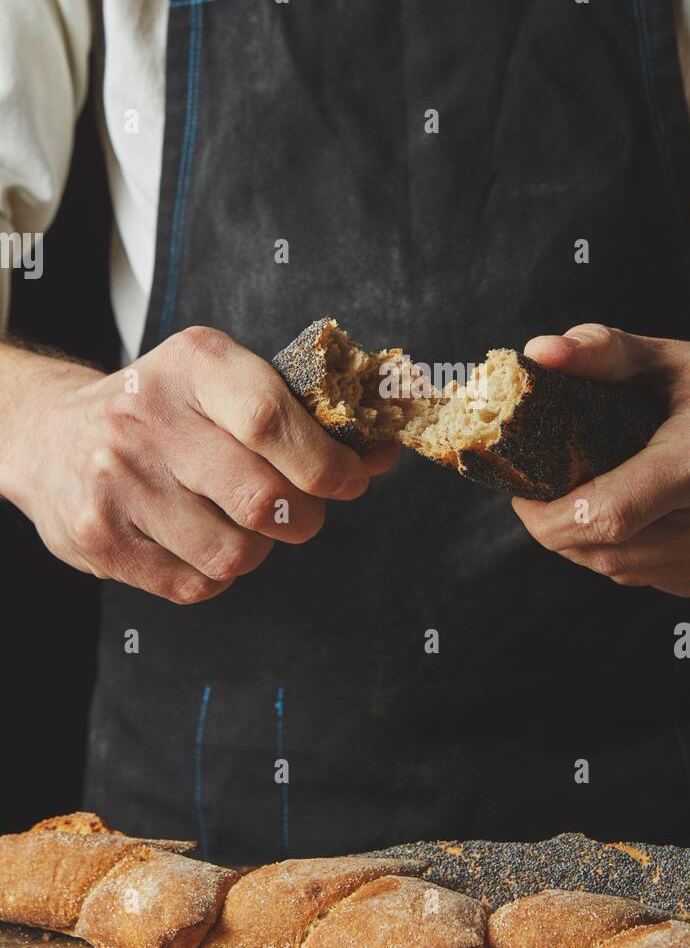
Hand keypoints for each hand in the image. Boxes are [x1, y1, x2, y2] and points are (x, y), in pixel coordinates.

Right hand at [0, 327, 396, 603]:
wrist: (48, 434)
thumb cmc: (163, 409)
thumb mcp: (222, 384)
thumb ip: (303, 416)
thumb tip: (383, 454)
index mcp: (194, 364)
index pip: (274, 420)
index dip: (328, 463)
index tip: (351, 480)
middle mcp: (148, 418)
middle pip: (265, 499)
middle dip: (305, 518)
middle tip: (304, 514)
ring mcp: (117, 480)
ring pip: (235, 551)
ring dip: (259, 550)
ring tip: (241, 523)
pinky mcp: (98, 538)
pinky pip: (194, 583)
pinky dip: (216, 574)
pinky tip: (198, 540)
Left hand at [512, 323, 689, 602]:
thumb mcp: (664, 355)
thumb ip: (601, 350)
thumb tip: (539, 352)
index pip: (607, 514)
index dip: (549, 517)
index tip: (524, 495)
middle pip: (612, 553)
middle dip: (564, 532)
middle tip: (549, 498)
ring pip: (630, 575)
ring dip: (597, 548)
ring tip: (596, 504)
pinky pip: (661, 585)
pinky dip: (636, 561)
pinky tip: (644, 524)